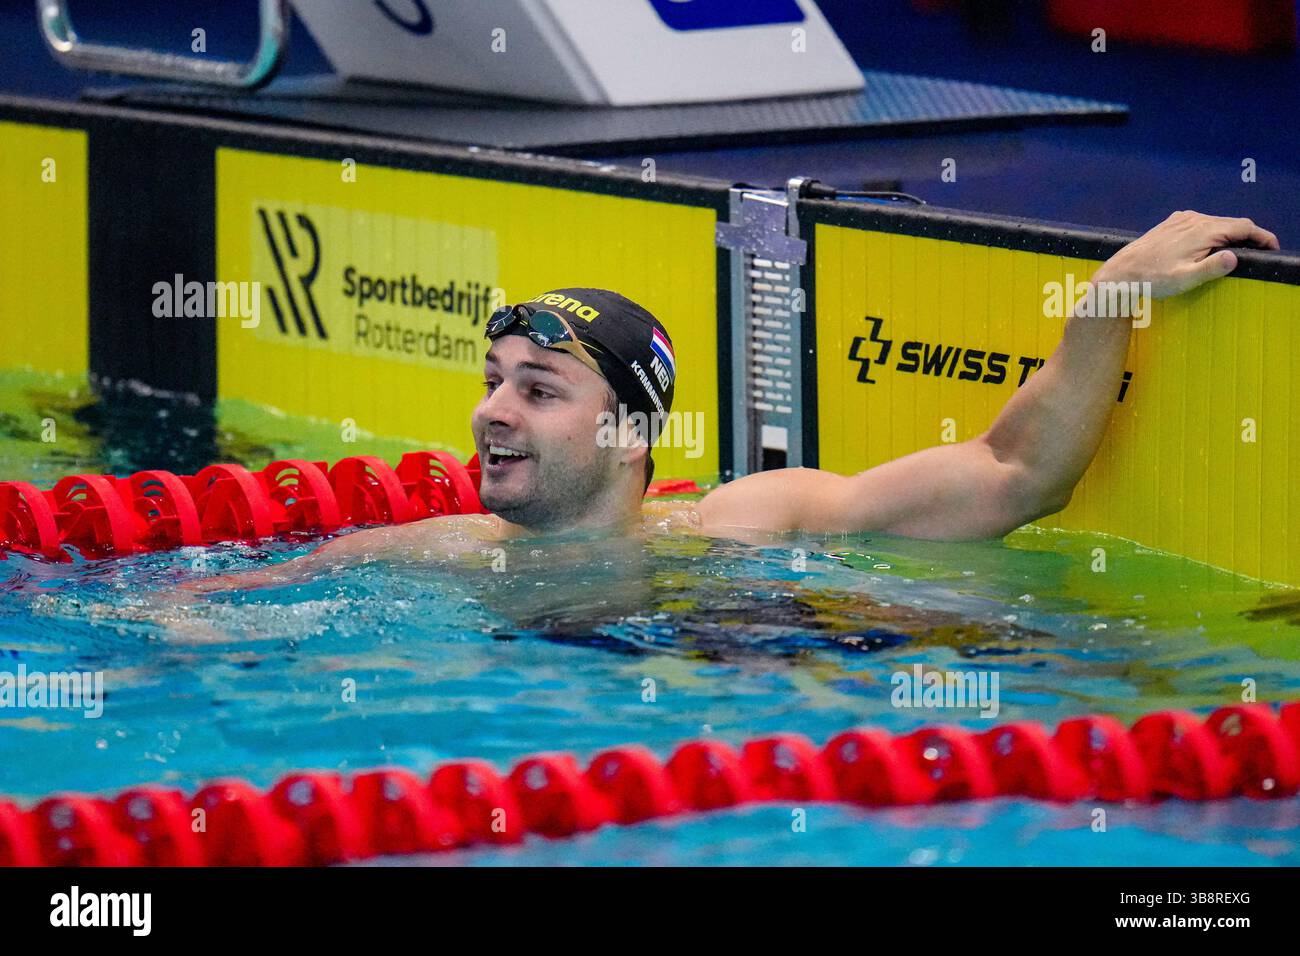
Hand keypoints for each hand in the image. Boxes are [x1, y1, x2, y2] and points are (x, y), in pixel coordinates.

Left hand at [1095, 210, 1278, 298]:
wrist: (1121, 273)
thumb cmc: (1152, 280)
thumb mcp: (1184, 279)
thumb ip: (1211, 268)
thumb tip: (1234, 257)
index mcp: (1202, 230)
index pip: (1244, 227)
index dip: (1263, 237)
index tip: (1273, 249)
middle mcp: (1194, 219)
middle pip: (1233, 223)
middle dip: (1250, 237)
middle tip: (1260, 254)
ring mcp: (1182, 219)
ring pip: (1217, 223)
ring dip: (1231, 235)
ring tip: (1239, 253)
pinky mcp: (1173, 223)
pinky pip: (1202, 224)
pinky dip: (1214, 233)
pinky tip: (1212, 248)